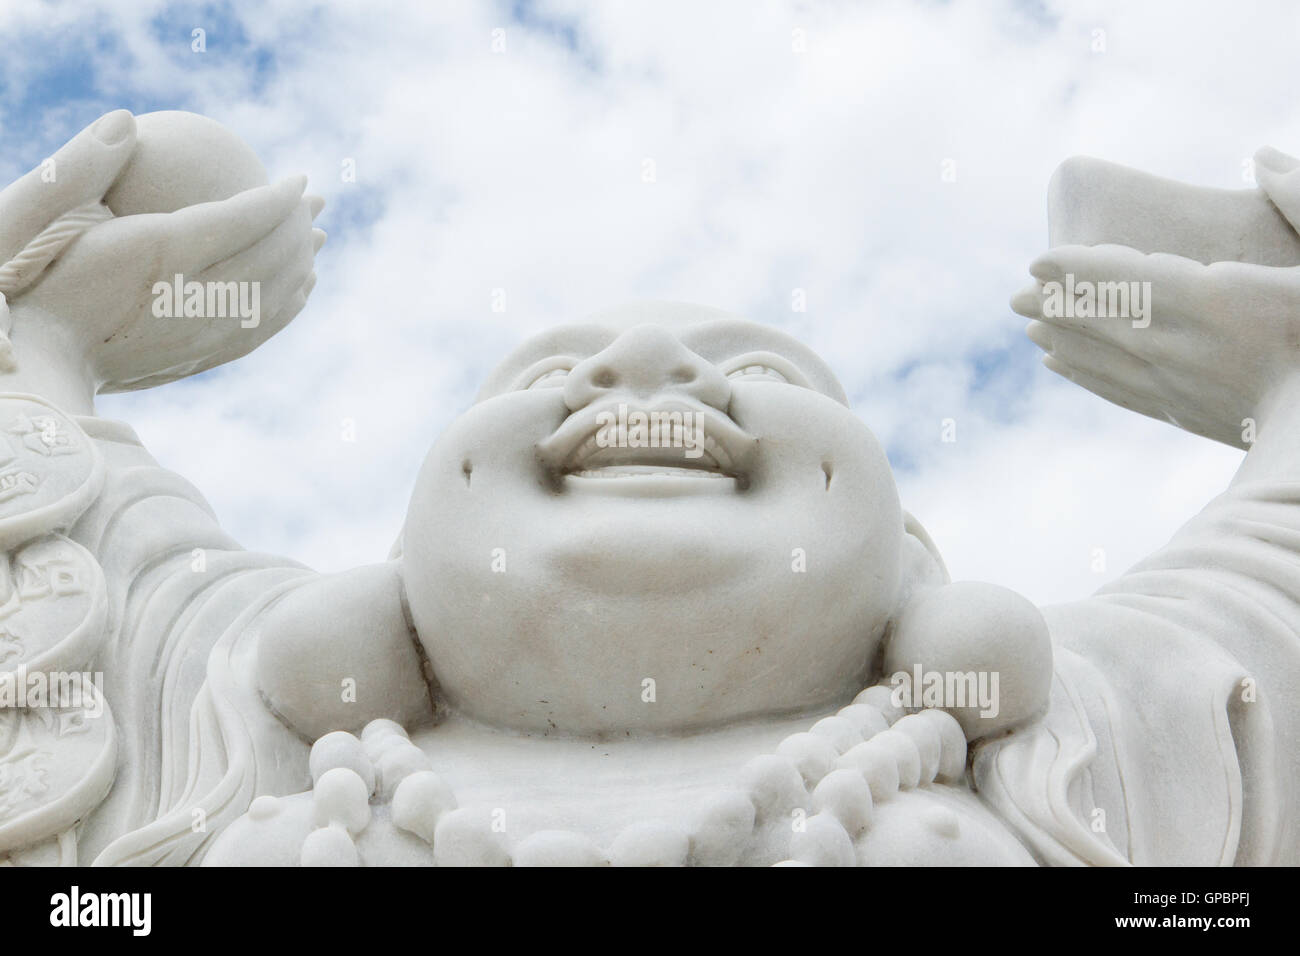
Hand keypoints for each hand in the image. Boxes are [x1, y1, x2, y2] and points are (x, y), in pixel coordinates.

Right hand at [0, 109, 322, 395]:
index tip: (299, 179)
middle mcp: (193, 297)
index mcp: (161, 255)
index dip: (279, 199)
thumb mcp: (47, 214)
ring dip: (303, 262)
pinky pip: (263, 327)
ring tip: (319, 236)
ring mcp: (202, 333)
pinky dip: (290, 301)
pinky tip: (301, 286)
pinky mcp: (202, 357)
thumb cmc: (41, 275)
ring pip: (274, 295)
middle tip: (318, 201)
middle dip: (301, 227)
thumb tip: (125, 118)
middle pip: (269, 258)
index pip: (242, 220)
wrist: (42, 355)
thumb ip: (86, 167)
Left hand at [1014, 147, 1299, 449]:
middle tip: (1014, 297)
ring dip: (1060, 340)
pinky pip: (1117, 391)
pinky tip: (1059, 366)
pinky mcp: (1185, 415)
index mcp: (1213, 301)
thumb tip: (1263, 155)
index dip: (1077, 268)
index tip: (1038, 260)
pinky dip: (1083, 375)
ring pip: (1100, 358)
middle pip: (1100, 319)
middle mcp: (1181, 345)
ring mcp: (1178, 385)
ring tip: (1030, 326)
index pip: (1125, 278)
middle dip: (1053, 306)